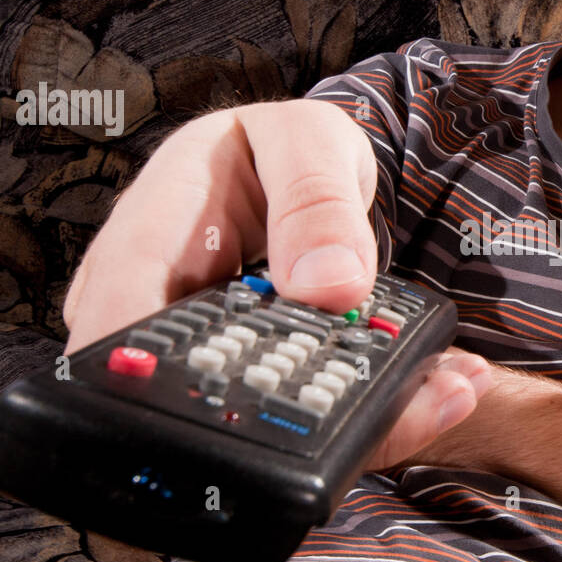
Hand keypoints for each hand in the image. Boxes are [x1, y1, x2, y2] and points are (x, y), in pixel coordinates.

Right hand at [61, 99, 490, 471]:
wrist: (296, 167)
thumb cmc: (276, 146)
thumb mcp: (304, 142)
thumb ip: (314, 204)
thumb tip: (327, 284)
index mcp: (145, 241)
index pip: (117, 328)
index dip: (155, 384)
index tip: (245, 403)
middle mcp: (161, 312)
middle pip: (195, 394)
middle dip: (298, 415)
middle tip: (396, 402)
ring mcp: (207, 355)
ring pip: (266, 415)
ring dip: (358, 419)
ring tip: (443, 393)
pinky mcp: (259, 381)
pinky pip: (308, 410)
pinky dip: (377, 408)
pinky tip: (438, 392)